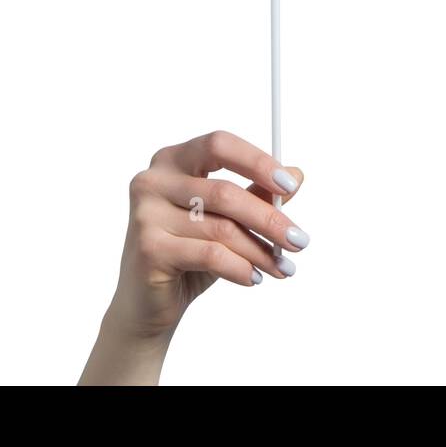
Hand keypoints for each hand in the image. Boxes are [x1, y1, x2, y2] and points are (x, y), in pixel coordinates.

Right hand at [80, 131, 306, 384]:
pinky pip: (210, 255)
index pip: (219, 145)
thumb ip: (255, 194)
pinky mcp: (149, 249)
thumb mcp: (226, 219)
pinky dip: (240, 268)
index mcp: (173, 160)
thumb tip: (297, 173)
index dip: (257, 162)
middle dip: (269, 219)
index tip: (290, 185)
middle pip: (225, 191)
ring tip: (282, 268)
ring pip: (221, 229)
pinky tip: (254, 278)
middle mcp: (153, 181)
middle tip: (300, 241)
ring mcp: (146, 215)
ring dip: (260, 251)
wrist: (148, 301)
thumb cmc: (189, 252)